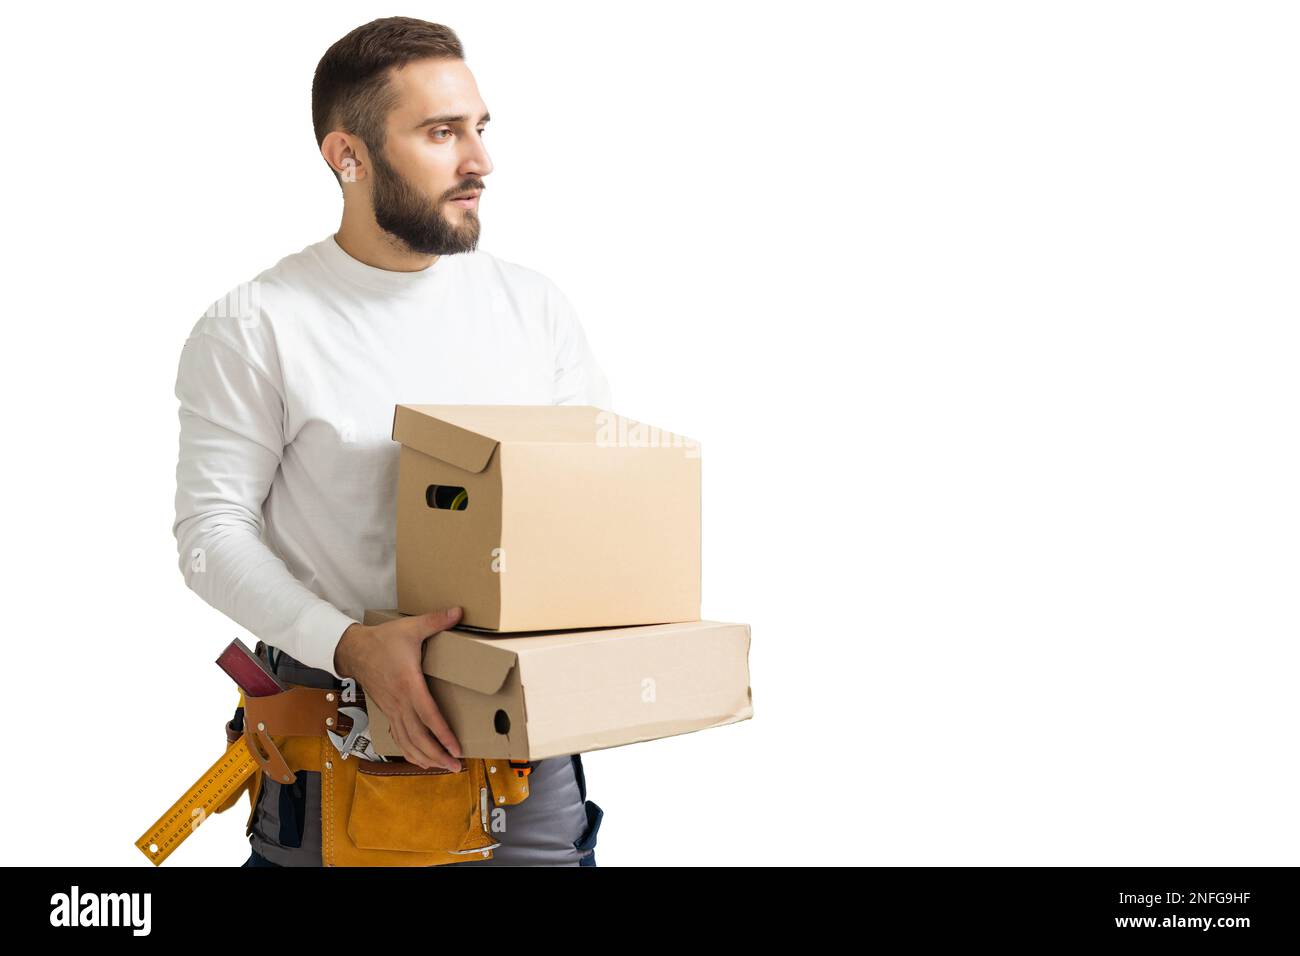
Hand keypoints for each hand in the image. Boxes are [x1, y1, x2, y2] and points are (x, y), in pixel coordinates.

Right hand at [333, 607, 464, 770]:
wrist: (353, 650)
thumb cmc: (384, 640)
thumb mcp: (411, 627)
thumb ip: (436, 620)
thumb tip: (460, 611)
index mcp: (408, 684)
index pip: (428, 715)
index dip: (442, 734)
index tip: (456, 748)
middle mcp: (400, 702)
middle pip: (418, 737)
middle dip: (437, 755)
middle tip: (456, 766)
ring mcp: (392, 709)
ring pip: (407, 742)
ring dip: (425, 758)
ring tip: (444, 767)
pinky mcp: (387, 711)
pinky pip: (398, 737)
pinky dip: (410, 751)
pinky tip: (421, 760)